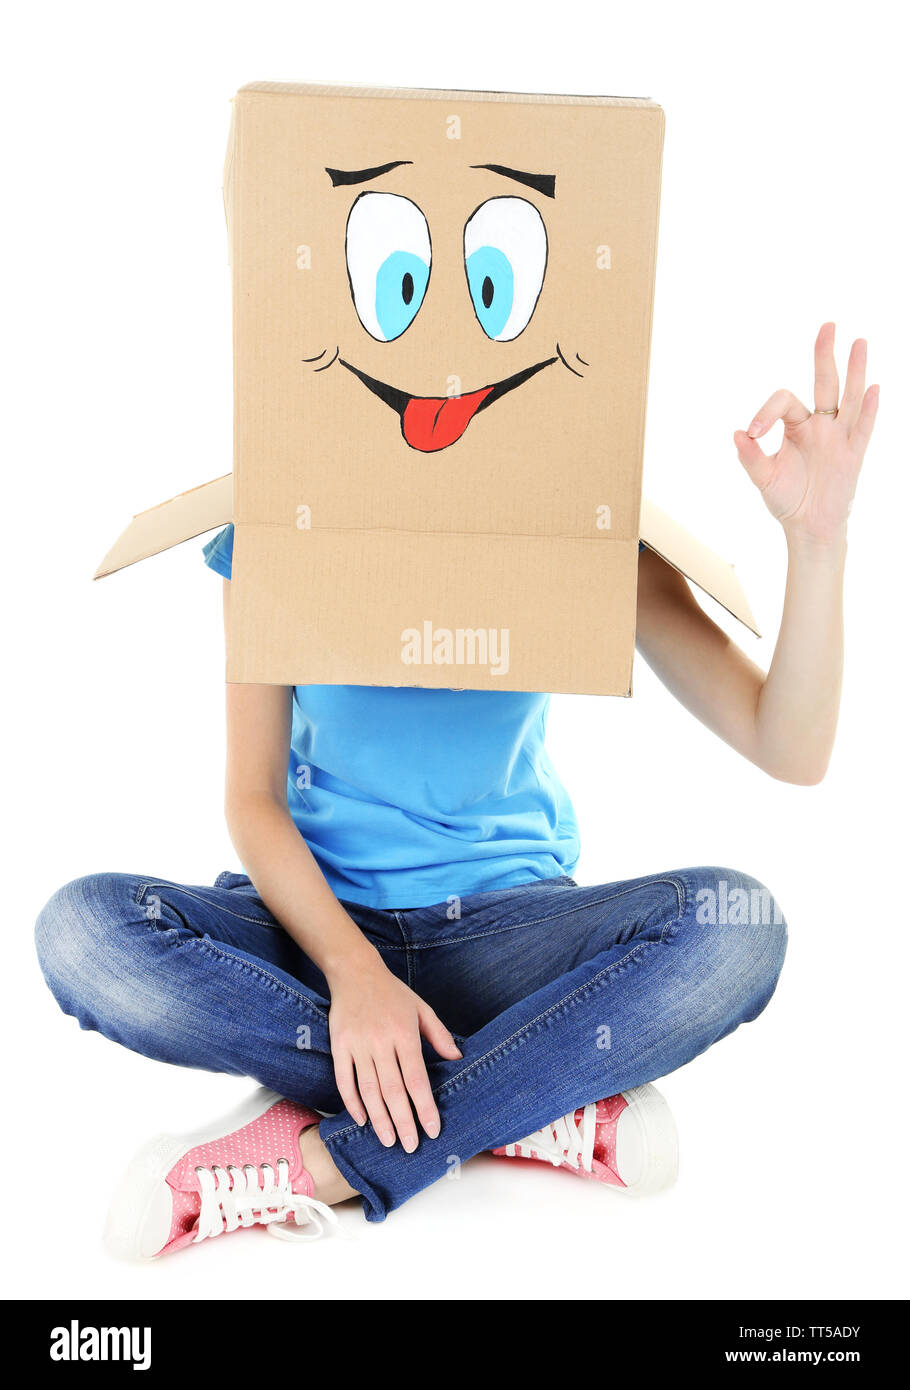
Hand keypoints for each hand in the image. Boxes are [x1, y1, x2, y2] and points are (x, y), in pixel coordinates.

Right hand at [326, 949, 461, 1150]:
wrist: (355, 972)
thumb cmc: (393, 992)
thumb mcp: (422, 1008)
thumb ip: (439, 1036)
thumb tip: (458, 1059)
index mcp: (405, 1034)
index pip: (417, 1079)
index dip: (424, 1107)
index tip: (432, 1130)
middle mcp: (381, 1042)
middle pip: (393, 1090)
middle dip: (403, 1122)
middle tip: (410, 1146)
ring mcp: (358, 1045)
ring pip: (369, 1090)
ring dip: (379, 1119)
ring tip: (389, 1140)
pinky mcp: (339, 1046)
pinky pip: (344, 1080)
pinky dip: (352, 1103)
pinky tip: (362, 1120)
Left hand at [734, 322, 878, 547]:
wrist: (809, 527)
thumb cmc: (788, 499)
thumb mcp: (764, 479)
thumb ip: (751, 457)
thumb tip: (738, 434)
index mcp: (797, 426)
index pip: (784, 402)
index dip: (767, 412)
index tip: (754, 432)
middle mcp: (820, 426)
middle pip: (825, 383)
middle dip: (825, 355)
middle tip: (827, 325)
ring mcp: (839, 438)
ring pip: (849, 398)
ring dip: (855, 371)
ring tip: (859, 342)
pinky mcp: (853, 455)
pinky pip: (862, 428)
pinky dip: (868, 410)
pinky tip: (874, 388)